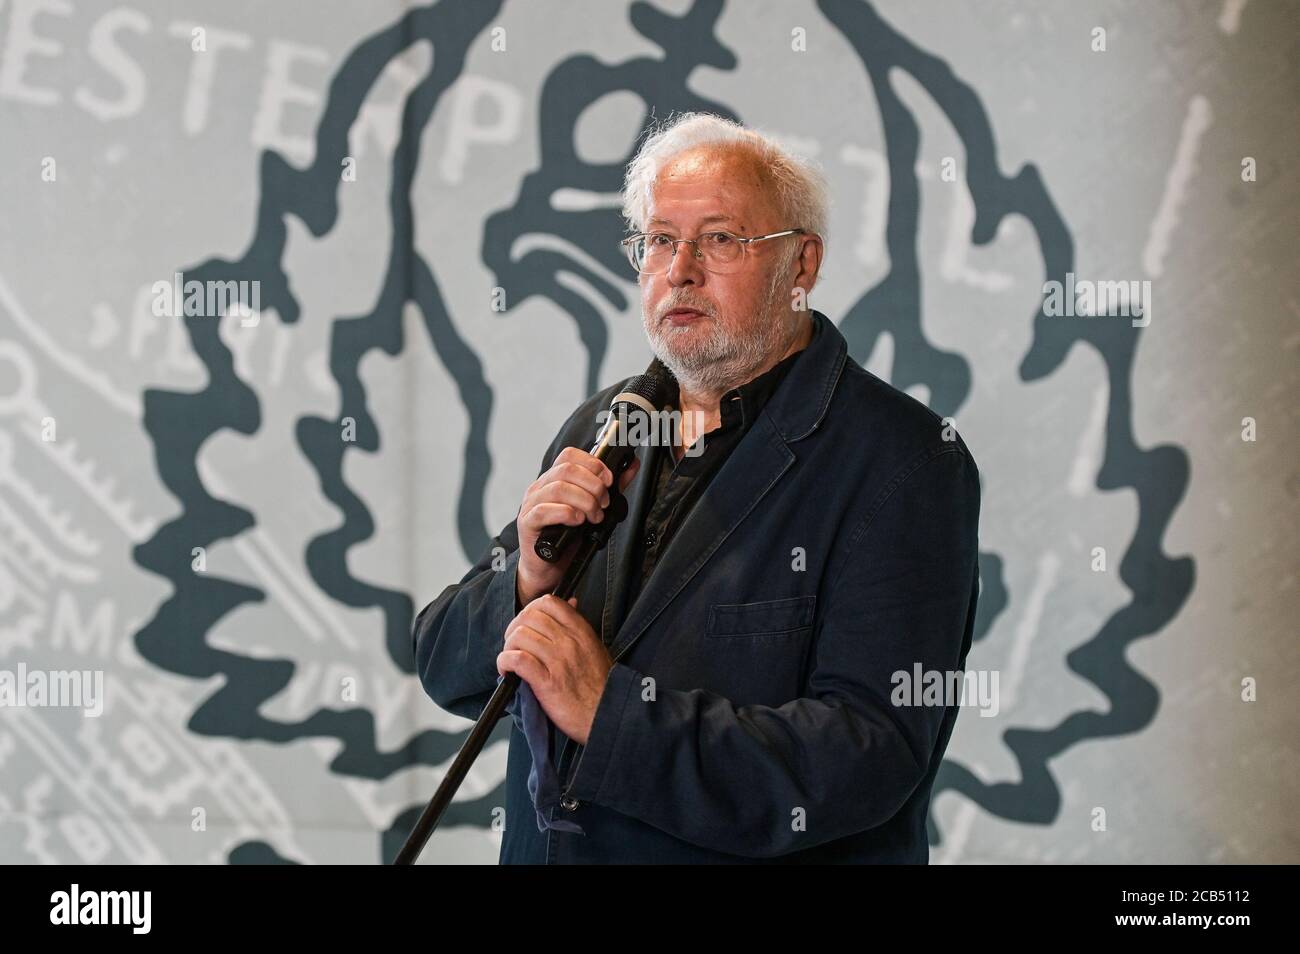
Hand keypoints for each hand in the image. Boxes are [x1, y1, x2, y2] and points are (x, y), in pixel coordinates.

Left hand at [497, 594, 612, 744]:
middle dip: (514, 628)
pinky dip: (505, 662)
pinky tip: (507, 671)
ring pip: (520, 636)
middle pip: (529, 617)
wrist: (606, 715)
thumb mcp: (595, 647)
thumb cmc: (600, 685)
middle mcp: (569, 642)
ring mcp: (558, 661)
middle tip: (514, 643)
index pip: (549, 602)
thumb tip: (571, 602)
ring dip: (508, 647)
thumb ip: (579, 626)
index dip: (531, 609)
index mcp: (581, 631)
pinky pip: (518, 660)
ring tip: (510, 659)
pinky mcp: (547, 682)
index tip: (527, 623)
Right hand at [515, 447, 639, 605]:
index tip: (609, 480)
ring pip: (558, 488)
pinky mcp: (528, 523)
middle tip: (604, 504)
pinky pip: (545, 510)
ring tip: (594, 516)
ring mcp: (531, 504)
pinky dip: (567, 514)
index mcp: (554, 479)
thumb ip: (610, 487)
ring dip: (584, 501)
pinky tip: (578, 522)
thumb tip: (631, 467)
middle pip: (566, 469)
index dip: (593, 464)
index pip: (569, 455)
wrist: (548, 567)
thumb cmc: (567, 538)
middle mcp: (540, 488)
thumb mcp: (592, 508)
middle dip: (593, 486)